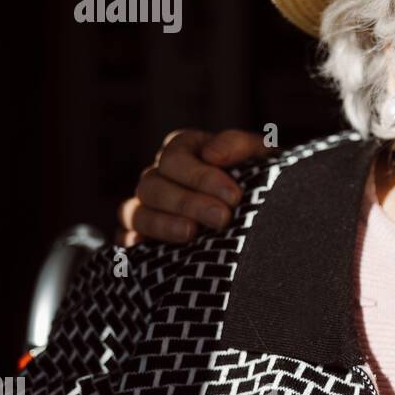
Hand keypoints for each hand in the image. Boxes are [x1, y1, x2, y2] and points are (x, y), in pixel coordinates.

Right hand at [117, 129, 267, 245]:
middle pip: (152, 185)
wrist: (270, 213)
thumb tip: (211, 154)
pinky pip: (124, 238)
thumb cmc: (263, 179)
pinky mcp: (143, 236)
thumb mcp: (260, 156)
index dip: (201, 176)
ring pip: (135, 211)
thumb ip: (238, 146)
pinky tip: (145, 248)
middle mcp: (160, 176)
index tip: (233, 196)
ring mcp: (147, 206)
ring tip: (191, 234)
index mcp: (185, 150)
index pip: (175, 157)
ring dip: (161, 223)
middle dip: (187, 202)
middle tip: (222, 218)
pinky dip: (130, 243)